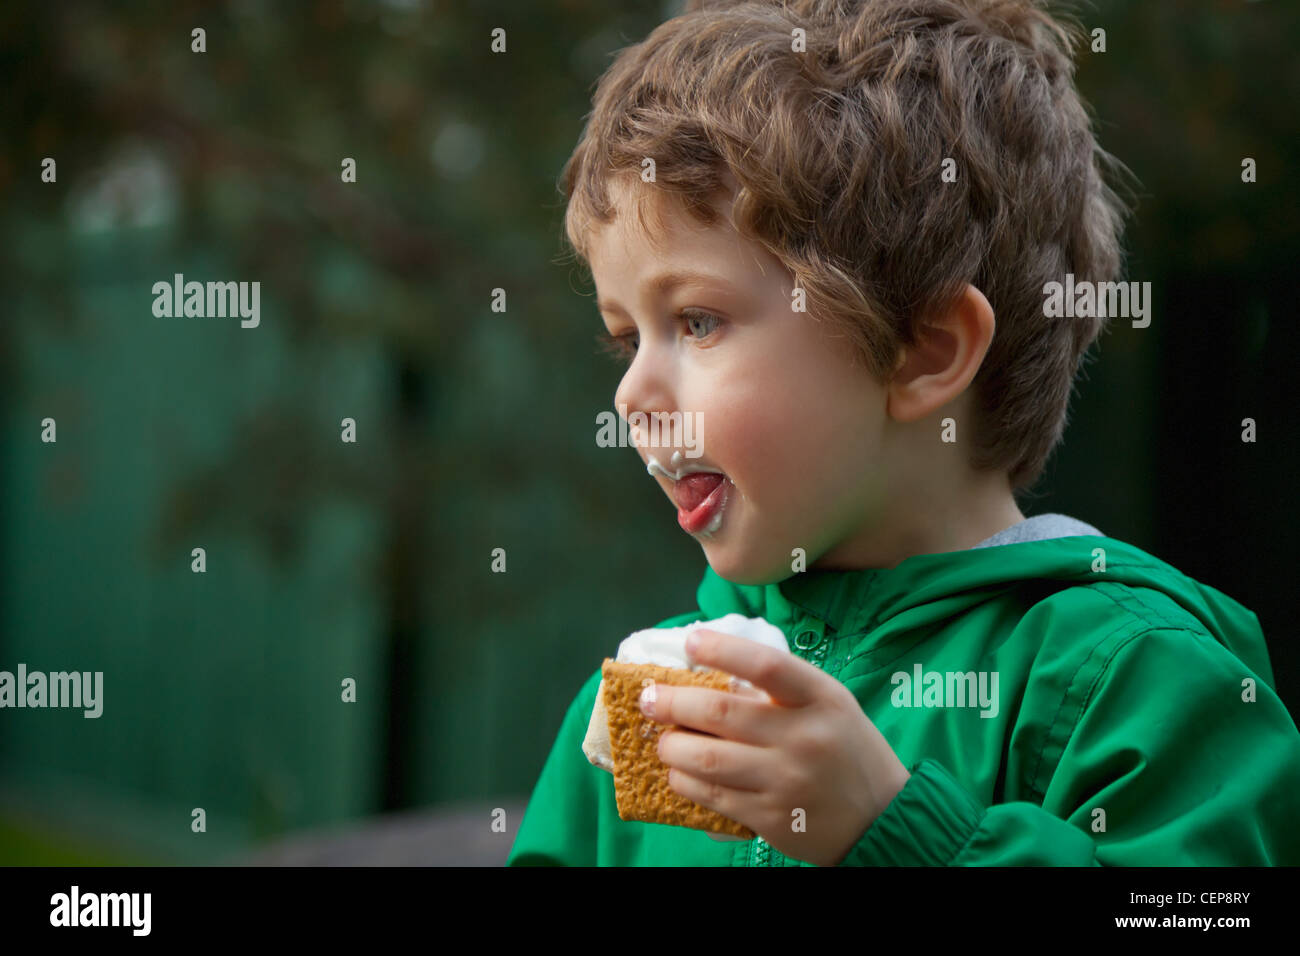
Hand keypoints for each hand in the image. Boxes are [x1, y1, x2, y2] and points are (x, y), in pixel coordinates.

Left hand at [642, 629, 910, 865]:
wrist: (882, 818)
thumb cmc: (845, 749)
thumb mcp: (828, 705)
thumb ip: (781, 689)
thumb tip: (710, 673)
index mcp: (821, 699)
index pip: (766, 664)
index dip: (722, 648)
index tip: (690, 641)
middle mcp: (803, 738)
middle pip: (721, 714)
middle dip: (672, 704)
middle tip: (649, 698)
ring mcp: (786, 781)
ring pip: (708, 760)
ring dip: (672, 748)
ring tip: (662, 741)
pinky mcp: (772, 818)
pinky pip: (713, 796)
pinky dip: (686, 782)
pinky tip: (679, 773)